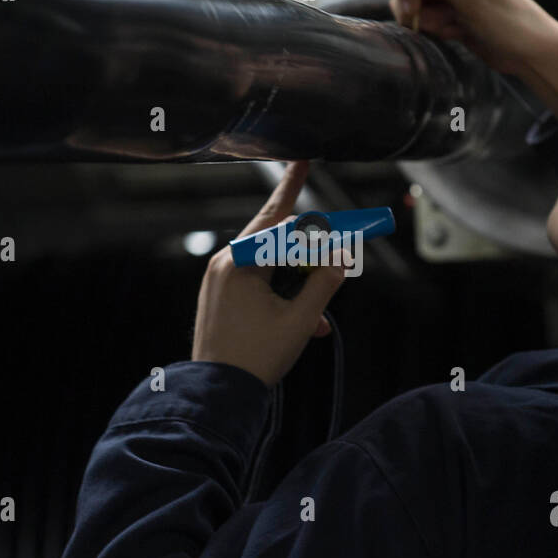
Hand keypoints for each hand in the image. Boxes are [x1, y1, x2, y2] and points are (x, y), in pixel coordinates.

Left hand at [191, 162, 345, 387]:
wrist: (217, 394)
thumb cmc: (255, 357)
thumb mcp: (300, 320)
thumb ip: (323, 284)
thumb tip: (341, 259)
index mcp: (240, 263)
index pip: (279, 220)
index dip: (301, 197)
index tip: (306, 163)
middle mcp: (225, 264)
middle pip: (272, 235)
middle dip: (305, 238)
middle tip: (322, 216)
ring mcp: (220, 281)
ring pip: (269, 264)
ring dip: (299, 280)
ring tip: (319, 313)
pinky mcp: (220, 297)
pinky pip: (258, 283)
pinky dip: (282, 294)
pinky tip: (308, 322)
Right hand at [385, 0, 557, 117]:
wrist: (530, 51)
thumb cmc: (509, 21)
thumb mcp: (474, 0)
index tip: (410, 5)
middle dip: (410, 3)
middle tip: (427, 23)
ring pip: (413, 2)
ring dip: (424, 20)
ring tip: (450, 28)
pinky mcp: (448, 14)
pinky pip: (425, 19)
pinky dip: (434, 29)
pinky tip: (455, 34)